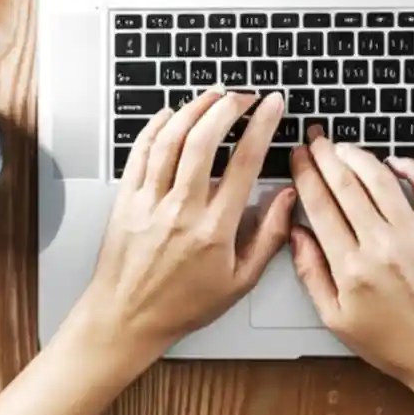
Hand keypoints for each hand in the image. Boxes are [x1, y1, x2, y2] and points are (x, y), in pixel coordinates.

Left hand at [76, 88, 295, 359]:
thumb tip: (288, 198)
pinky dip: (156, 126)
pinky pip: (141, 151)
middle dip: (227, 107)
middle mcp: (180, 210)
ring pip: (170, 139)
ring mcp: (149, 202)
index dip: (261, 127)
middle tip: (243, 95)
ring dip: (194, 109)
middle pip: (203, 140)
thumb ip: (269, 237)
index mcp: (213, 230)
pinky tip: (171, 114)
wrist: (126, 318)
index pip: (243, 164)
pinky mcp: (126, 200)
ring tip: (213, 96)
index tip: (272, 106)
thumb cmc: (183, 304)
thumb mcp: (240, 281)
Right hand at [288, 126, 413, 397]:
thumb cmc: (395, 344)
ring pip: (380, 178)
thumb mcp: (337, 319)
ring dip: (358, 155)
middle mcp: (382, 244)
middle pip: (346, 184)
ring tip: (343, 146)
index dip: (305, 174)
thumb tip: (297, 233)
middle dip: (325, 155)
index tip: (297, 157)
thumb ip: (311, 273)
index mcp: (351, 267)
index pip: (320, 205)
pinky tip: (393, 160)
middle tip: (314, 138)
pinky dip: (409, 166)